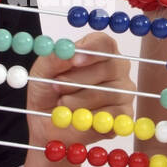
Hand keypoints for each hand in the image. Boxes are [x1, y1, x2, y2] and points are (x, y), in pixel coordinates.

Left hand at [25, 32, 133, 147]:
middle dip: (78, 80)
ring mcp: (124, 90)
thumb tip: (69, 53)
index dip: (91, 51)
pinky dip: (91, 118)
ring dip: (80, 101)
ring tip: (62, 105)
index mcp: (98, 50)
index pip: (104, 44)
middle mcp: (116, 67)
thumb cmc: (48, 91)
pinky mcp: (124, 113)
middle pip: (109, 67)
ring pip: (109, 93)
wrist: (46, 123)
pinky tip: (77, 118)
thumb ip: (53, 59)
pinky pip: (114, 114)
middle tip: (56, 86)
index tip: (74, 60)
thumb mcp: (42, 72)